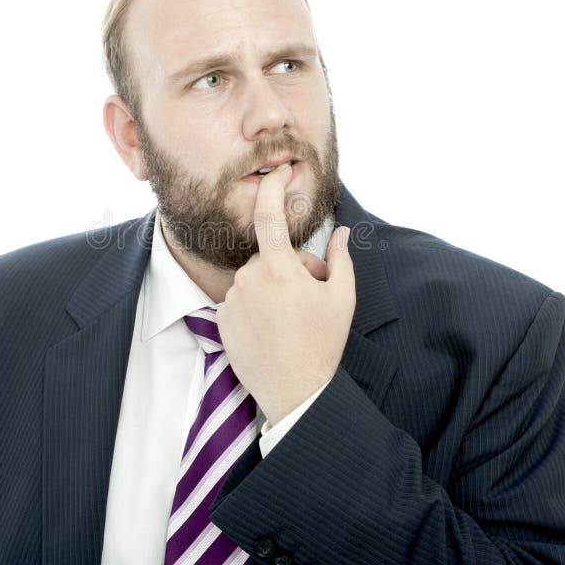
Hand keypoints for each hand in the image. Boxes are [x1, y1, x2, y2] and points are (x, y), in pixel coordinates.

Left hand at [216, 162, 355, 425]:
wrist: (295, 391)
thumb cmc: (323, 342)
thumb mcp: (342, 297)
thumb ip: (340, 258)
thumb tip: (341, 232)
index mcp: (278, 268)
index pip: (269, 215)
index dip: (273, 189)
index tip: (277, 173)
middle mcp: (248, 279)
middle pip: (270, 256)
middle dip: (291, 266)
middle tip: (311, 293)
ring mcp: (231, 301)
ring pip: (254, 278)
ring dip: (272, 287)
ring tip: (292, 317)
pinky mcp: (221, 320)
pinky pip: (239, 299)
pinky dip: (255, 306)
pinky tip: (272, 329)